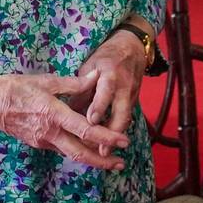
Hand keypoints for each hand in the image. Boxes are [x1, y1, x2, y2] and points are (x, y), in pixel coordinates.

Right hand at [0, 71, 129, 170]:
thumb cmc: (17, 88)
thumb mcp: (47, 81)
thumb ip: (74, 83)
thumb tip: (97, 76)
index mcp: (54, 114)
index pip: (85, 130)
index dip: (106, 137)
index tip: (124, 141)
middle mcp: (49, 132)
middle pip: (79, 153)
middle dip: (102, 160)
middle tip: (121, 163)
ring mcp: (42, 141)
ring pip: (71, 153)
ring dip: (91, 157)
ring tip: (110, 159)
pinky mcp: (38, 143)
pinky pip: (61, 148)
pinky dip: (77, 149)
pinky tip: (89, 147)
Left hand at [68, 29, 147, 155]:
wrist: (133, 47)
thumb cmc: (105, 57)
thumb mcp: (90, 66)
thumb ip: (81, 89)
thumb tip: (68, 112)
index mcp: (110, 73)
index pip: (106, 91)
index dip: (99, 106)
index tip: (91, 121)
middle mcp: (124, 86)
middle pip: (122, 112)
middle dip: (112, 132)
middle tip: (102, 151)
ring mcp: (132, 95)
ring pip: (125, 119)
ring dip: (114, 137)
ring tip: (103, 155)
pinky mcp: (134, 101)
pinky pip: (125, 118)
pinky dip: (116, 131)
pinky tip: (106, 144)